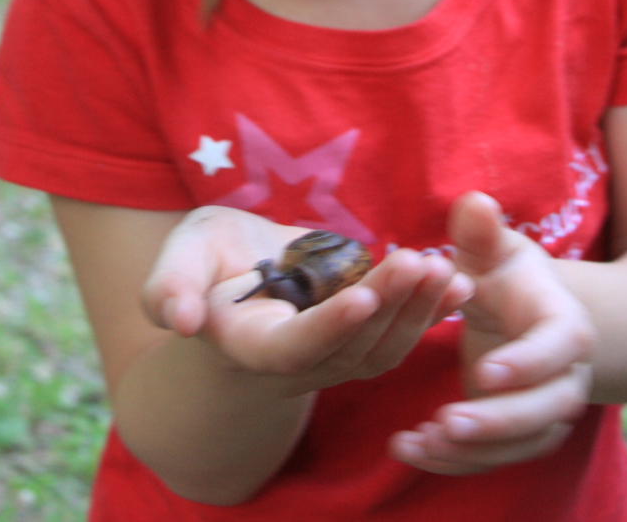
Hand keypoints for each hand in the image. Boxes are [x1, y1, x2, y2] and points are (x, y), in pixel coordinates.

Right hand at [142, 206, 473, 396]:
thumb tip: (181, 319)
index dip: (329, 326)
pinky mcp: (360, 341)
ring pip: (384, 348)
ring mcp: (333, 358)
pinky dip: (430, 312)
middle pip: (351, 348)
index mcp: (250, 346)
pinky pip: (400, 336)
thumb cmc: (202, 268)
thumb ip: (168, 289)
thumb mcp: (178, 263)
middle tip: (418, 261)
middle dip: (387, 306)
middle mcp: (297, 363)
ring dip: (417, 311)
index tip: (361, 294)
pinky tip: (458, 280)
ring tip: (444, 268)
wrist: (229, 284)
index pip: (295, 347)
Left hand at [390, 192, 594, 474]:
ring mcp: (547, 413)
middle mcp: (567, 377)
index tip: (485, 371)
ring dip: (474, 451)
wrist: (525, 313)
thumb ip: (481, 232)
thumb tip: (475, 201)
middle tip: (448, 422)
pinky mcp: (521, 437)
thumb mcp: (493, 249)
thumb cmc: (506, 273)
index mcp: (565, 326)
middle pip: (546, 411)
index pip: (558, 349)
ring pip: (521, 445)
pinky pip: (495, 458)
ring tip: (421, 440)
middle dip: (499, 421)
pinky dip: (456, 461)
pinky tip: (411, 449)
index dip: (527, 363)